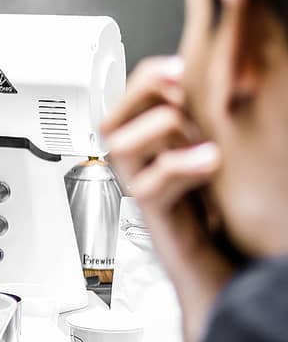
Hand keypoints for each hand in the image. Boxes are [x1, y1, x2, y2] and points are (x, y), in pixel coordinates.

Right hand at [101, 56, 233, 341]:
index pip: (131, 99)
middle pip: (113, 118)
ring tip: (199, 140)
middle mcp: (141, 167)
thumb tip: (215, 82)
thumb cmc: (225, 218)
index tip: (178, 68)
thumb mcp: (212, 157)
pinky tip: (208, 160)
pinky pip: (149, 186)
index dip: (148, 77)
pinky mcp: (157, 217)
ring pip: (121, 147)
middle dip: (146, 96)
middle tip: (179, 93)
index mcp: (153, 146)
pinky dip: (178, 166)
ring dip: (162, 132)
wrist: (227, 273)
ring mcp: (145, 191)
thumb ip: (201, 125)